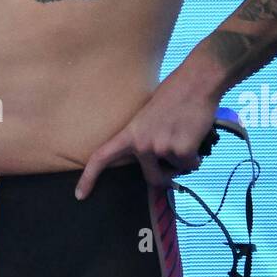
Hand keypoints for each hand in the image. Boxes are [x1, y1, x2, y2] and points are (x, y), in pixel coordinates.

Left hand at [75, 55, 221, 199]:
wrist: (196, 80)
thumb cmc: (174, 96)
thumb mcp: (148, 118)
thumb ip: (144, 139)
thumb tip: (152, 164)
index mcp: (129, 133)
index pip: (102, 157)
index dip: (89, 178)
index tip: (79, 195)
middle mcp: (142, 144)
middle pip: (153, 178)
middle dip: (167, 174)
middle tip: (176, 152)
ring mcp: (161, 147)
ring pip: (176, 170)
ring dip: (183, 159)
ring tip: (184, 132)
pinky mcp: (182, 150)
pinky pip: (190, 165)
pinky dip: (195, 157)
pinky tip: (195, 134)